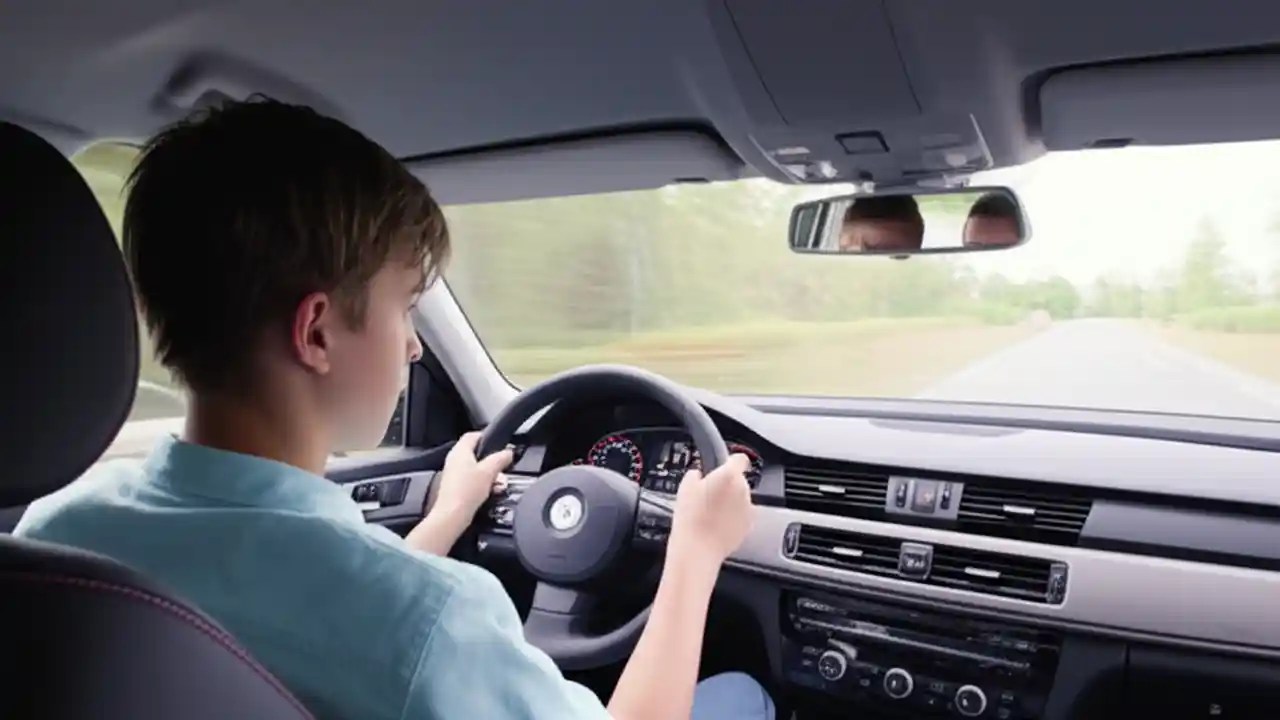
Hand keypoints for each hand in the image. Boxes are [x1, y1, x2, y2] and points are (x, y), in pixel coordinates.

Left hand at [433, 432, 513, 520]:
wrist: (452, 515)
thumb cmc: (467, 491)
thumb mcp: (489, 471)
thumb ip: (500, 458)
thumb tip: (509, 452)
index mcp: (460, 451)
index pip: (473, 435)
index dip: (487, 437)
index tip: (500, 444)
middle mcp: (454, 460)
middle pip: (476, 453)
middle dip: (492, 460)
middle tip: (503, 466)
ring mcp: (454, 474)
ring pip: (476, 468)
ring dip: (490, 473)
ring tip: (499, 482)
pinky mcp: (456, 487)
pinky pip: (472, 480)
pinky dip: (483, 483)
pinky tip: (492, 491)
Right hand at [666, 453, 754, 571]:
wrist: (697, 548)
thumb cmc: (690, 518)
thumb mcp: (685, 486)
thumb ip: (697, 474)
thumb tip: (699, 474)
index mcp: (729, 475)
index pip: (740, 458)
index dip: (731, 461)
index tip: (724, 465)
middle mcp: (743, 490)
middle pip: (739, 480)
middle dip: (727, 485)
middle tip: (709, 494)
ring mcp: (748, 508)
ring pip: (741, 498)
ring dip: (731, 501)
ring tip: (711, 512)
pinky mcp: (749, 525)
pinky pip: (743, 515)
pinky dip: (734, 517)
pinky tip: (717, 524)